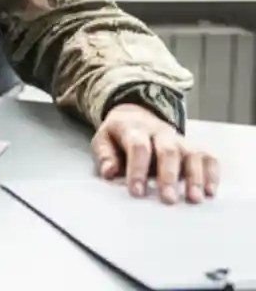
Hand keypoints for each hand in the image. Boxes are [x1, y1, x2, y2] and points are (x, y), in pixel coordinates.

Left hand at [91, 103, 219, 203]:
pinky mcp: (193, 148)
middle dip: (169, 176)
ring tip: (194, 199)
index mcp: (134, 130)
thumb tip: (109, 173)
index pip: (139, 147)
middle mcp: (160, 133)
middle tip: (168, 200)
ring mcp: (179, 139)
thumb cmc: (118, 136)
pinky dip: (212, 173)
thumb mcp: (103, 141)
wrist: (135, 116)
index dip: (138, 169)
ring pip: (192, 153)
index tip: (137, 192)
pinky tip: (210, 192)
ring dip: (195, 177)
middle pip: (169, 150)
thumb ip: (105, 156)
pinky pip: (208, 157)